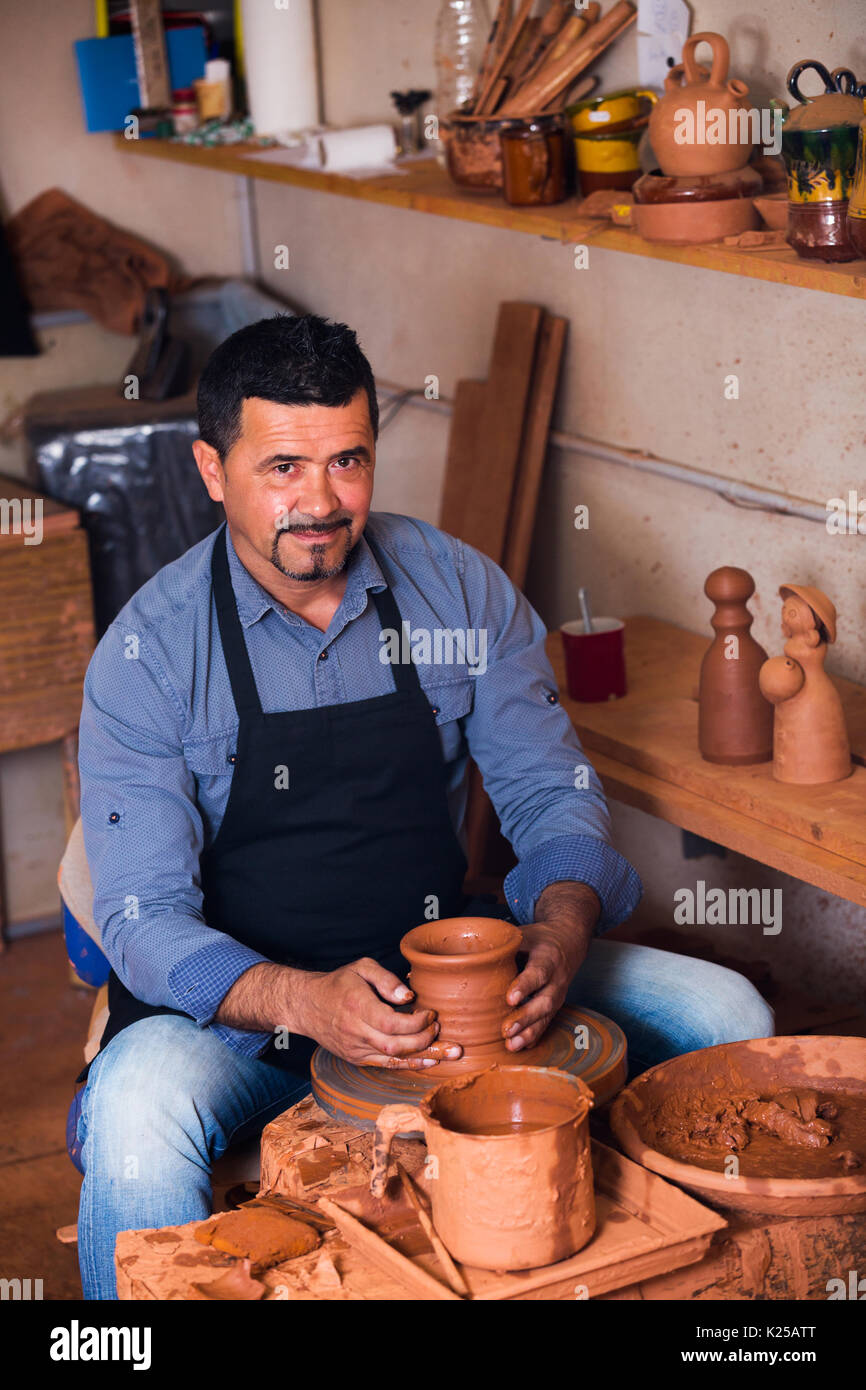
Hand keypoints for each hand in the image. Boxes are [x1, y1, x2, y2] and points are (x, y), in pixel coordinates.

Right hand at [297, 956, 459, 1069]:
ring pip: (393, 1060)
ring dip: (423, 1056)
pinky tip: (428, 1061)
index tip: (431, 1014)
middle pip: (396, 1045)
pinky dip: (408, 1065)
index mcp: (358, 1006)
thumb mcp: (361, 968)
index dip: (417, 1022)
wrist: (307, 1005)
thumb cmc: (338, 983)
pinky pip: (385, 1065)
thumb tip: (409, 997)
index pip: (392, 1023)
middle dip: (425, 1041)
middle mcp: (356, 1031)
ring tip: (447, 1053)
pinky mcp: (357, 1058)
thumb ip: (386, 979)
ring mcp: (356, 1048)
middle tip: (440, 1030)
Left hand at [501, 881, 598, 1051]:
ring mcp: (558, 995)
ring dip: (529, 1032)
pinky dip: (534, 1036)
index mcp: (548, 957)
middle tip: (506, 1029)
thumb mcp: (524, 934)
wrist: (568, 943)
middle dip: (525, 1017)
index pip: (538, 972)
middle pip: (544, 1001)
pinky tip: (521, 1047)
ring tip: (511, 1045)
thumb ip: (503, 945)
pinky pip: (546, 1023)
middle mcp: (557, 979)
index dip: (525, 986)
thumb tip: (469, 956)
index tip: (510, 999)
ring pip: (546, 1016)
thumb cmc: (538, 939)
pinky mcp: (555, 1006)